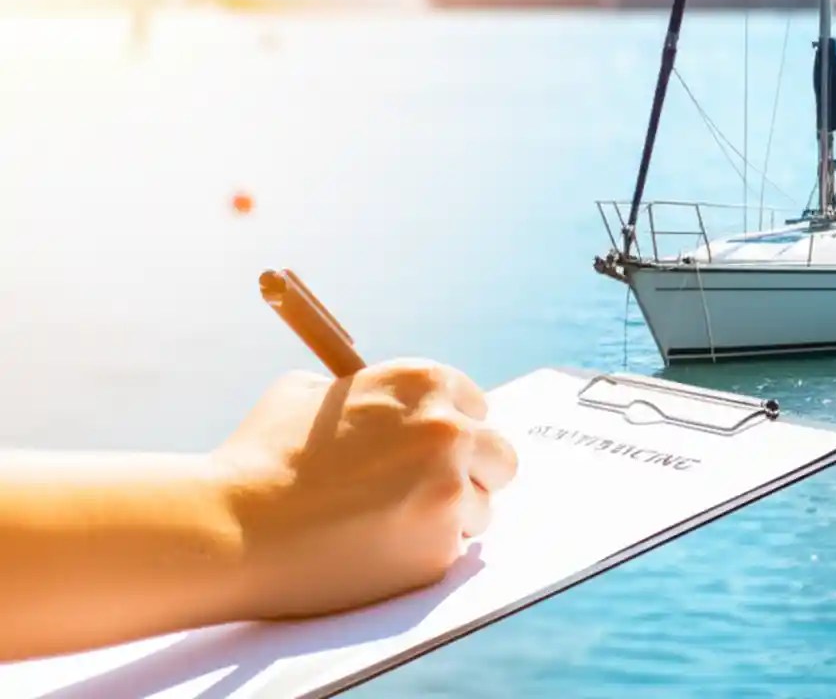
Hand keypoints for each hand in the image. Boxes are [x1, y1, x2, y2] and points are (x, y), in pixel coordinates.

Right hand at [214, 359, 517, 619]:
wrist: (234, 526)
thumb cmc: (261, 456)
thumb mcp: (308, 393)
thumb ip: (365, 395)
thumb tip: (388, 405)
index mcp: (424, 383)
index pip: (475, 406)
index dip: (452, 429)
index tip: (433, 449)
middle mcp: (449, 432)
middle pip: (500, 456)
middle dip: (472, 473)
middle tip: (432, 490)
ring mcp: (450, 492)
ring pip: (481, 509)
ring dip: (448, 518)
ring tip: (387, 523)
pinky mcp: (441, 549)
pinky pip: (453, 551)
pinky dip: (423, 553)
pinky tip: (376, 549)